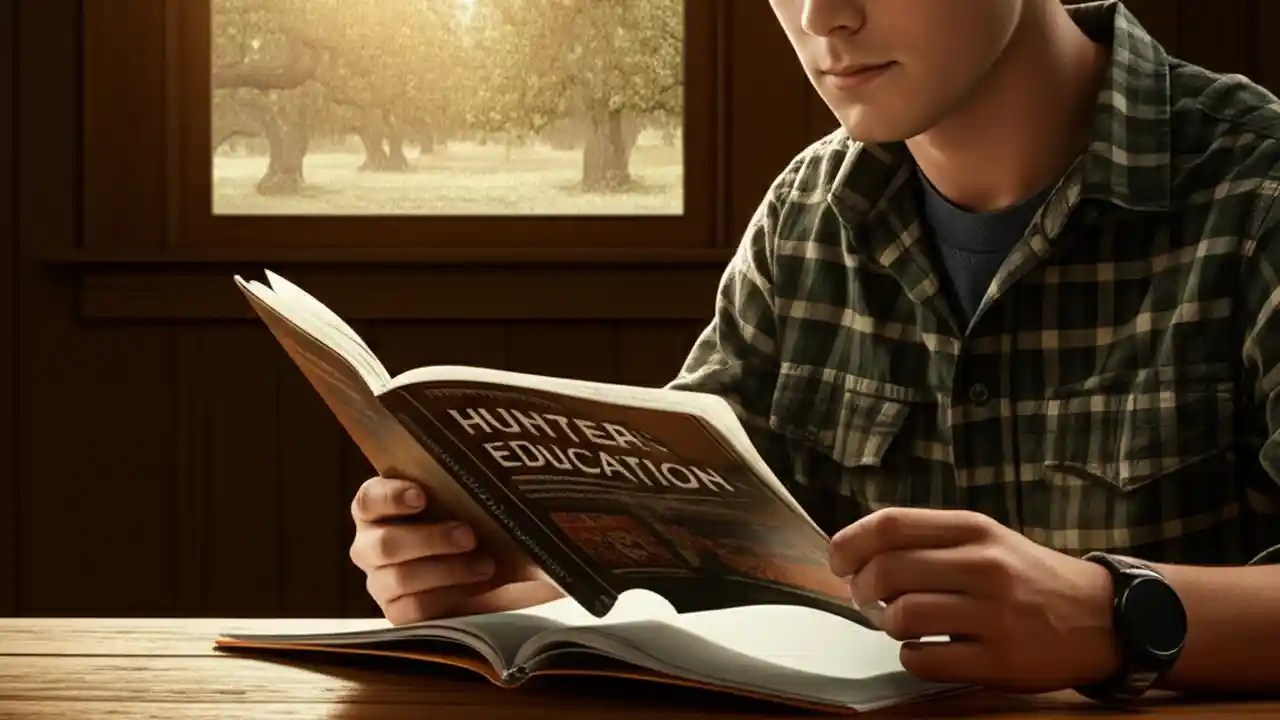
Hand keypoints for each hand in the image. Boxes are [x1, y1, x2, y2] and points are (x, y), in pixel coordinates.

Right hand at [349, 475, 563, 624]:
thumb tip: (494, 473)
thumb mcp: (464, 499)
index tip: (421, 496)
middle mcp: (370, 545)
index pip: (368, 500)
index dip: (390, 497)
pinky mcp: (397, 612)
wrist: (489, 565)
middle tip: (468, 535)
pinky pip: (414, 610)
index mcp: (377, 509)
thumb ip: (463, 485)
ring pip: (400, 578)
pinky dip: (449, 597)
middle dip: (430, 539)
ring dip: (448, 570)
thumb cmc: (467, 519)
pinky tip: (475, 587)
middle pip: (384, 544)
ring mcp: (380, 582)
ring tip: (485, 564)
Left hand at [828, 507, 1120, 692]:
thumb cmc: (1028, 577)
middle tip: (868, 600)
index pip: (891, 524)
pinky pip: (924, 661)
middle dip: (862, 590)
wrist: (1102, 618)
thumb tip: (858, 553)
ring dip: (887, 625)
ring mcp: (994, 615)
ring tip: (901, 625)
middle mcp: (985, 566)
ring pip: (902, 617)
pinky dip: (911, 658)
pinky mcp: (1001, 661)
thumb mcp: (987, 540)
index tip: (838, 561)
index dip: (850, 543)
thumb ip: (930, 541)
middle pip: (887, 571)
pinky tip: (926, 650)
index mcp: (974, 530)